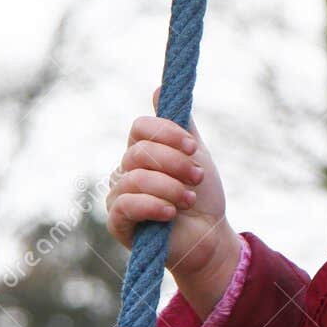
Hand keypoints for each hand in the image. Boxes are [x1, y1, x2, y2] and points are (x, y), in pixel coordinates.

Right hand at [105, 87, 234, 285]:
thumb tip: (159, 88)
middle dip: (175, 163)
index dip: (166, 133)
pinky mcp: (118, 223)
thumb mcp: (196, 156)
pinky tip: (172, 212)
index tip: (193, 147)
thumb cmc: (201, 197)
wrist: (208, 238)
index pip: (140, 127)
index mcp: (143, 151)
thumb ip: (181, 126)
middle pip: (139, 151)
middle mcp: (125, 171)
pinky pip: (126, 205)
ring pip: (135, 178)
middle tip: (197, 177)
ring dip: (170, 187)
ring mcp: (119, 196)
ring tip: (189, 199)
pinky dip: (154, 205)